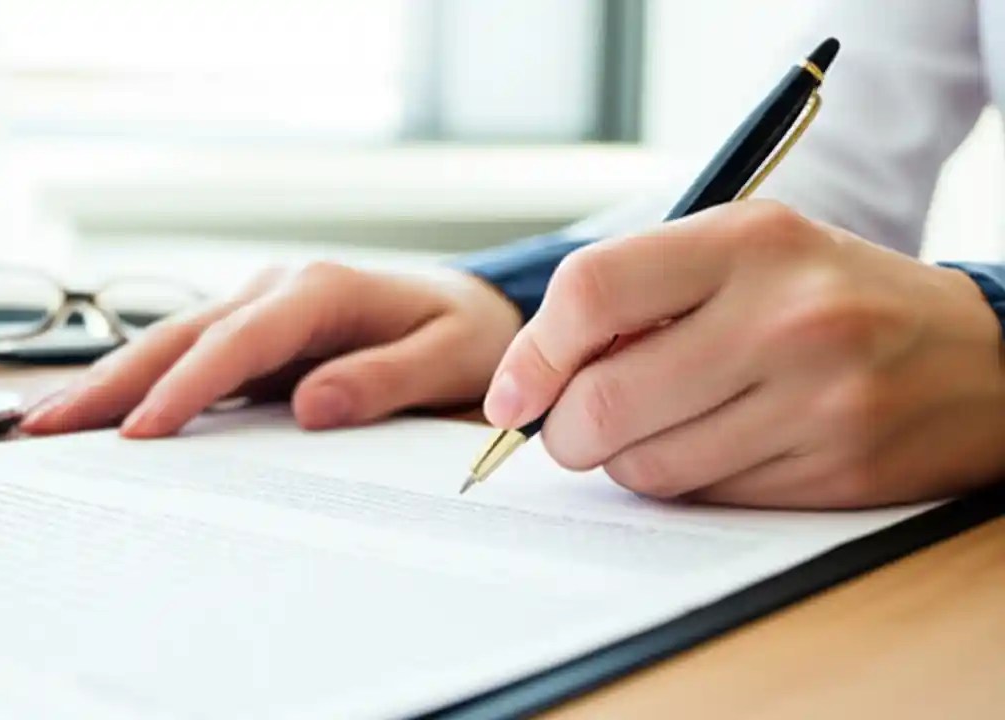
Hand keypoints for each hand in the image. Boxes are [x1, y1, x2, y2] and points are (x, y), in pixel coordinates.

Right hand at [22, 262, 520, 436]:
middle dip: (113, 380)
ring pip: (173, 342)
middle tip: (44, 425)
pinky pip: (191, 359)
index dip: (187, 385)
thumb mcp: (451, 359)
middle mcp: (279, 291)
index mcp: (322, 291)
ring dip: (111, 380)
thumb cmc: (467, 336)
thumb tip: (311, 405)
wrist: (473, 314)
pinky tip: (102, 414)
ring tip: (47, 421)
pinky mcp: (256, 336)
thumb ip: (386, 379)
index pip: (239, 340)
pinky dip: (142, 384)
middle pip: (182, 335)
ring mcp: (261, 310)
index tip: (142, 429)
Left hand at [484, 200, 1004, 508]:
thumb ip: (642, 291)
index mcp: (749, 240)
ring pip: (647, 464)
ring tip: (655, 428)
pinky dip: (685, 483)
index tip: (510, 395)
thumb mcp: (746, 253)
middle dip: (564, 430)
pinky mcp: (836, 469)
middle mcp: (785, 315)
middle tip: (572, 428)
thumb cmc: (832, 297)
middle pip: (605, 398)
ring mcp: (817, 398)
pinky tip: (718, 448)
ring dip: (622, 461)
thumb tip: (530, 374)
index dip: (530, 354)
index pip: (591, 291)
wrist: (980, 358)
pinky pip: (705, 497)